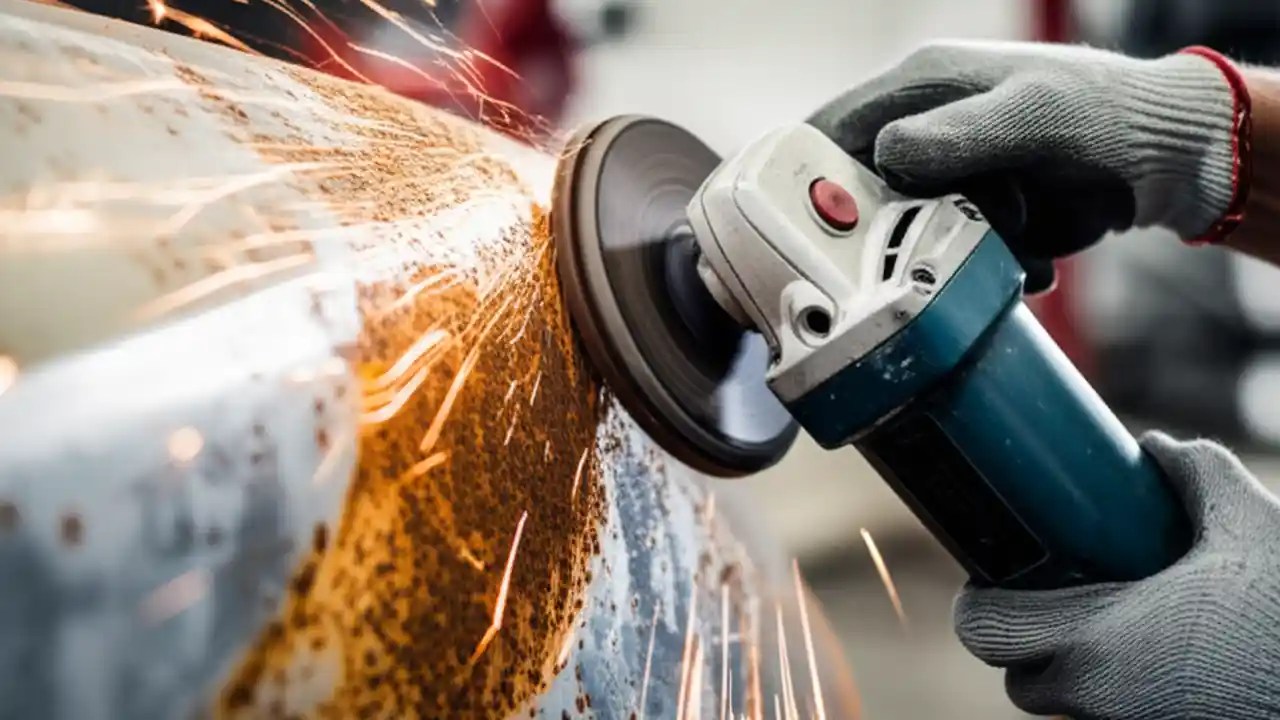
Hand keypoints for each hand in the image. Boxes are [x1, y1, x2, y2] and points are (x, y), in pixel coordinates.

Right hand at [808, 41, 1249, 291]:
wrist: (1163, 158)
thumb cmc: (1100, 116)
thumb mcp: (1027, 117)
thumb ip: (954, 136)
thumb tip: (885, 155)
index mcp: (918, 88)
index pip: (827, 132)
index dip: (805, 179)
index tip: (803, 231)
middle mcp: (921, 133)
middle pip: (857, 196)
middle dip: (883, 236)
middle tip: (916, 258)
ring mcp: (945, 178)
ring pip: (900, 236)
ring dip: (940, 259)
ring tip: (1003, 251)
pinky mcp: (969, 217)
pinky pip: (944, 255)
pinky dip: (974, 272)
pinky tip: (1020, 266)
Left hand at [954, 432, 1279, 719]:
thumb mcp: (1245, 521)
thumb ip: (1191, 471)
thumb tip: (1152, 446)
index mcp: (1101, 642)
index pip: (985, 630)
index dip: (979, 601)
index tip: (995, 573)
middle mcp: (1100, 698)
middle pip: (1014, 675)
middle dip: (1020, 635)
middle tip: (1049, 591)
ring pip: (1058, 701)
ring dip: (1062, 663)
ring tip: (1098, 615)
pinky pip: (1101, 714)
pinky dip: (1104, 684)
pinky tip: (1142, 649)